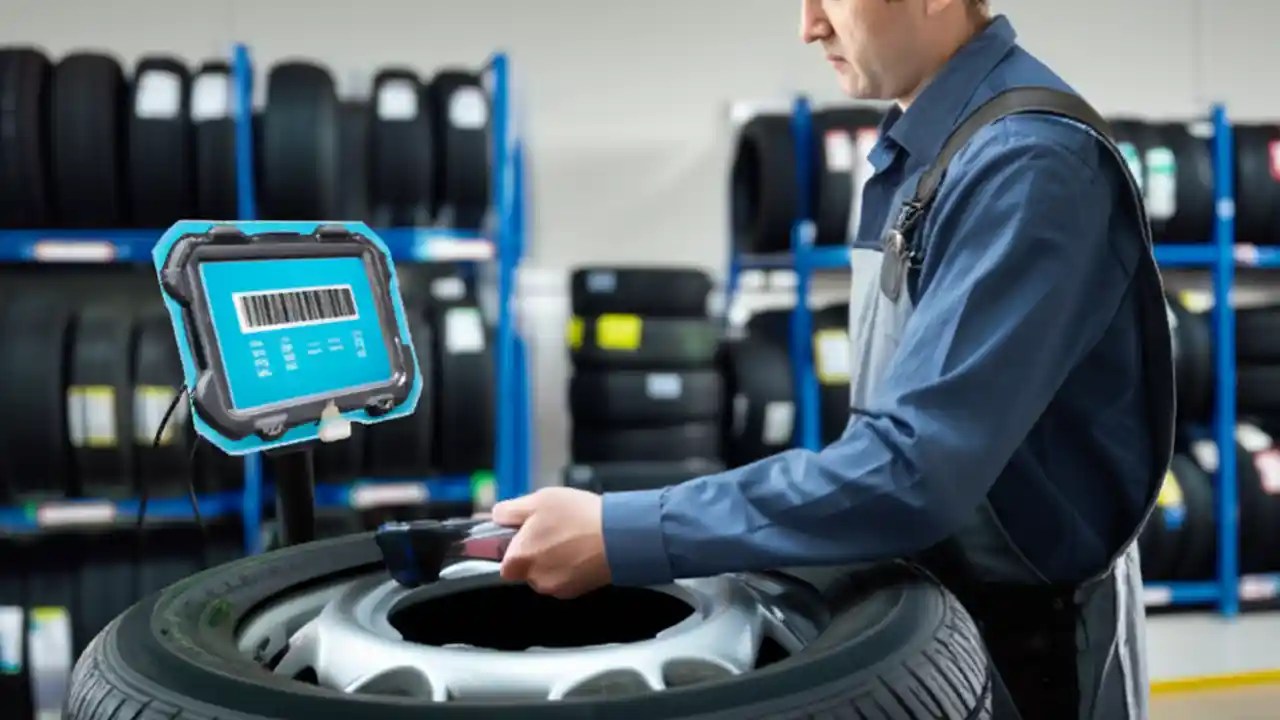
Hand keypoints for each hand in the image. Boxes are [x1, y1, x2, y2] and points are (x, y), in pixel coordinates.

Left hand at [491, 487, 610, 598]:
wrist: (618, 536)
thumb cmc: (578, 517)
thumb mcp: (539, 500)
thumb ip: (510, 511)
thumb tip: (497, 516)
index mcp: (519, 559)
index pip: (503, 562)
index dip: (513, 547)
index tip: (524, 534)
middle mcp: (535, 579)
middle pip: (526, 568)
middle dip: (536, 552)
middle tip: (551, 530)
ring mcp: (557, 588)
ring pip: (546, 573)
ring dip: (553, 559)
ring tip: (571, 537)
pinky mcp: (577, 591)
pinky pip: (566, 578)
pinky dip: (571, 567)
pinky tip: (582, 549)